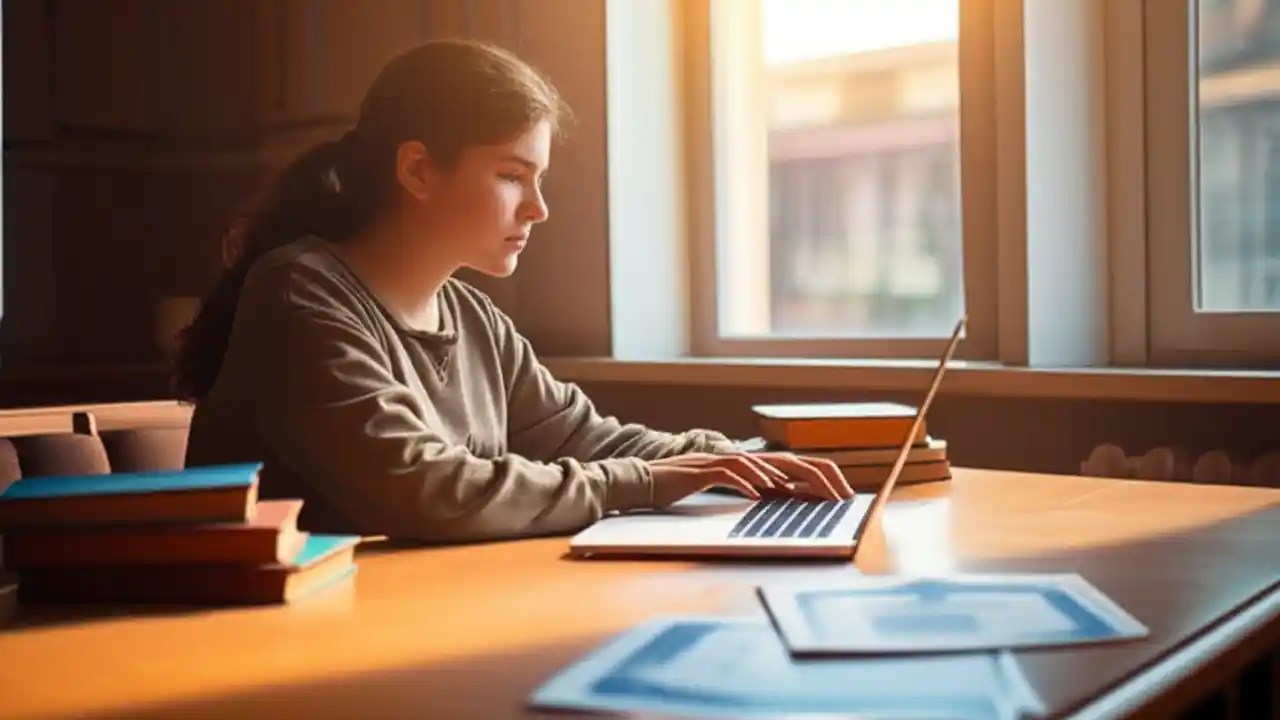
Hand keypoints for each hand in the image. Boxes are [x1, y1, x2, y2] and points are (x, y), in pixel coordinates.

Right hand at [647, 452, 853, 507]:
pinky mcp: (700, 471)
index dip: (817, 477)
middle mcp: (736, 459)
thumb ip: (747, 487)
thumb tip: (774, 495)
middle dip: (814, 476)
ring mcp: (718, 462)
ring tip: (800, 491)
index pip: (790, 466)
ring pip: (757, 465)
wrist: (641, 481)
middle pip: (784, 462)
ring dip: (779, 477)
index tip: (839, 495)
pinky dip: (744, 482)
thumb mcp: (721, 488)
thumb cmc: (679, 487)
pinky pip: (727, 473)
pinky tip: (757, 494)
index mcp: (746, 464)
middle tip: (838, 494)